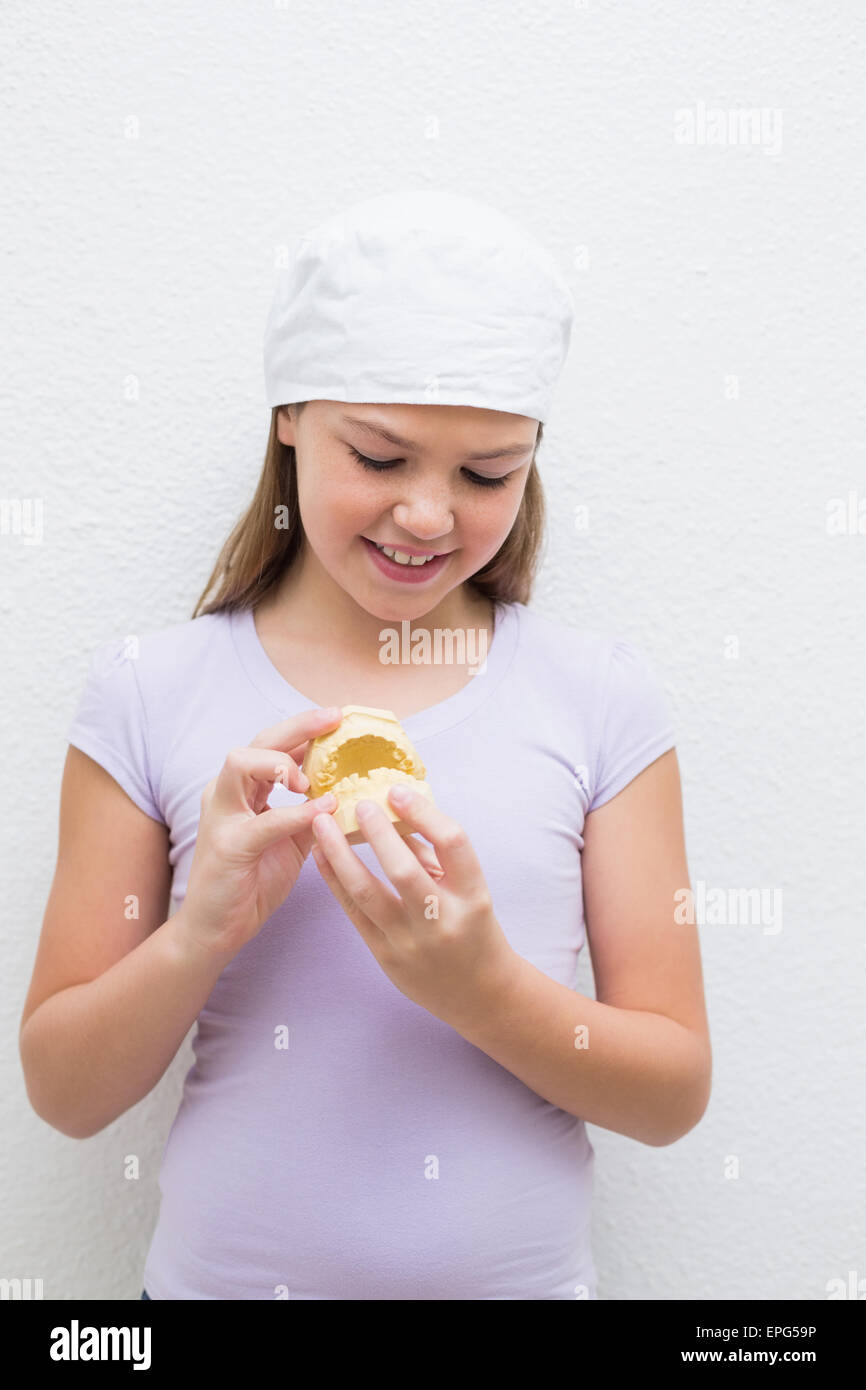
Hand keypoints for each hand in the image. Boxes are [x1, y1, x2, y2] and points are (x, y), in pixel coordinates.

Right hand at [180, 706, 343, 960]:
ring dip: (280, 761)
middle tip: (333, 718)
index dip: (304, 728)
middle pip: (257, 741)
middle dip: (297, 726)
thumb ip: (310, 814)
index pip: (272, 744)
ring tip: (313, 777)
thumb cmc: (251, 884)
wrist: (216, 930)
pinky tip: (324, 809)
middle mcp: (226, 795)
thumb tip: (347, 792)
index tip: (338, 717)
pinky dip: (296, 812)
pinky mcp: (227, 846)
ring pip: (241, 764)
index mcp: (241, 791)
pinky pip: (263, 820)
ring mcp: (222, 817)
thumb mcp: (291, 842)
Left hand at [310, 783, 517, 1030]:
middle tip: (358, 803)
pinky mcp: (386, 956)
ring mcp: (411, 942)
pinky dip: (335, 880)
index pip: (452, 844)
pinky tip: (321, 855)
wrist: (479, 993)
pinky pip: (354, 912)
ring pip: (368, 892)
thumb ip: (435, 856)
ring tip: (322, 825)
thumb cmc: (475, 931)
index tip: (398, 792)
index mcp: (472, 897)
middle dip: (377, 832)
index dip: (424, 813)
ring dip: (340, 854)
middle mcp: (442, 921)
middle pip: (404, 870)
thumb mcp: (468, 891)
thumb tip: (396, 813)